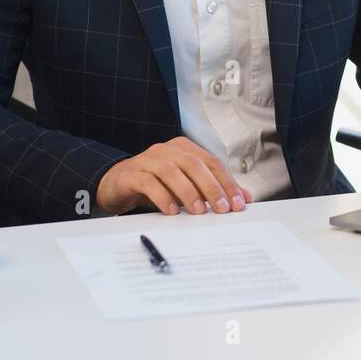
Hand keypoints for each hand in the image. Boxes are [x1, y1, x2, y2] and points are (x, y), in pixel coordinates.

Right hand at [96, 136, 253, 215]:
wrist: (117, 184)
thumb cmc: (155, 184)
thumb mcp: (186, 186)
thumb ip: (212, 189)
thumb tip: (243, 198)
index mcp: (184, 149)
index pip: (212, 162)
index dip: (227, 182)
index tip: (238, 202)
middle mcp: (167, 150)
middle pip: (194, 164)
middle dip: (211, 187)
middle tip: (222, 208)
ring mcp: (148, 160)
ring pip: (172, 172)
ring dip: (188, 192)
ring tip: (199, 210)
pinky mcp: (131, 174)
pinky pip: (148, 182)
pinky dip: (162, 196)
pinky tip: (172, 210)